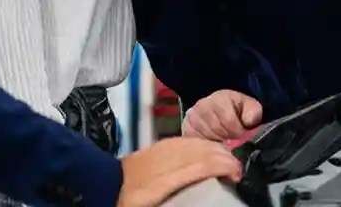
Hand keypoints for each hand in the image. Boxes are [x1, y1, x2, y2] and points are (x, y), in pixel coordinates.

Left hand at [117, 136, 242, 206]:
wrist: (102, 182)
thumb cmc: (126, 200)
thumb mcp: (150, 206)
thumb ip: (176, 199)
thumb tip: (197, 196)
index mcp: (163, 180)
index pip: (201, 165)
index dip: (224, 166)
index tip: (237, 174)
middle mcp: (164, 160)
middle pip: (203, 151)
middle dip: (225, 157)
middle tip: (238, 170)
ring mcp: (160, 150)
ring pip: (195, 143)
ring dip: (216, 149)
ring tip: (228, 160)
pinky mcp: (157, 146)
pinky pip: (185, 140)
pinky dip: (202, 144)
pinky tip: (209, 149)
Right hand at [182, 90, 262, 141]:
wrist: (220, 111)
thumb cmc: (237, 110)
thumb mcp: (250, 108)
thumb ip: (253, 112)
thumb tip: (248, 122)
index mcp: (219, 98)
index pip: (229, 120)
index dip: (239, 131)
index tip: (242, 134)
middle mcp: (202, 105)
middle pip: (217, 131)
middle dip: (229, 138)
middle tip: (233, 139)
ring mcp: (191, 118)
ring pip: (207, 139)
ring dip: (218, 143)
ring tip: (224, 141)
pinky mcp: (186, 129)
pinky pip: (197, 144)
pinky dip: (207, 146)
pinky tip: (213, 143)